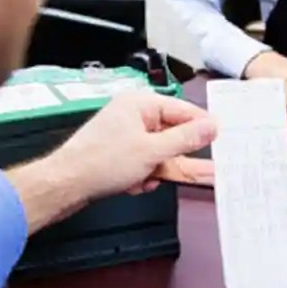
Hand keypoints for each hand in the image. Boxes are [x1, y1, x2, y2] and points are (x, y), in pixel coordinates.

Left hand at [13, 93, 215, 231]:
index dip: (202, 128)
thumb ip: (186, 139)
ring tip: (142, 179)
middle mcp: (133, 115)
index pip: (183, 111)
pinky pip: (143, 163)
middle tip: (190, 170)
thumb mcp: (152, 151)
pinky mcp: (118, 153)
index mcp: (140, 103)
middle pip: (171, 135)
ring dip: (155, 170)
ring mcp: (125, 134)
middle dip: (173, 158)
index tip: (221, 141)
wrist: (65, 184)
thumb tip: (211, 127)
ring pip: (158, 153)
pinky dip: (141, 176)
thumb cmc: (100, 162)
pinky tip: (131, 184)